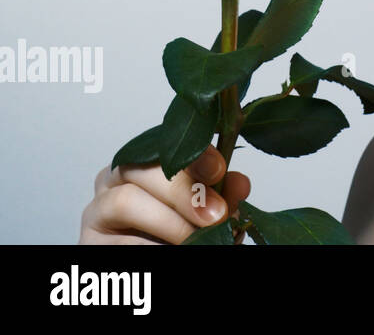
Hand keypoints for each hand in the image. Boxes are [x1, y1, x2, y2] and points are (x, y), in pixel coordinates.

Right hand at [79, 145, 250, 243]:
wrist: (145, 272)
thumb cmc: (176, 233)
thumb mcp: (204, 211)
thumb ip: (221, 196)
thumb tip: (240, 184)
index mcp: (146, 161)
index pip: (168, 144)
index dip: (194, 154)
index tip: (220, 170)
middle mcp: (116, 178)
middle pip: (142, 168)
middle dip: (183, 191)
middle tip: (215, 215)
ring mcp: (97, 209)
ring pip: (124, 201)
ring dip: (168, 222)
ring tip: (195, 239)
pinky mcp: (88, 242)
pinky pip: (118, 240)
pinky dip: (151, 246)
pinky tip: (172, 250)